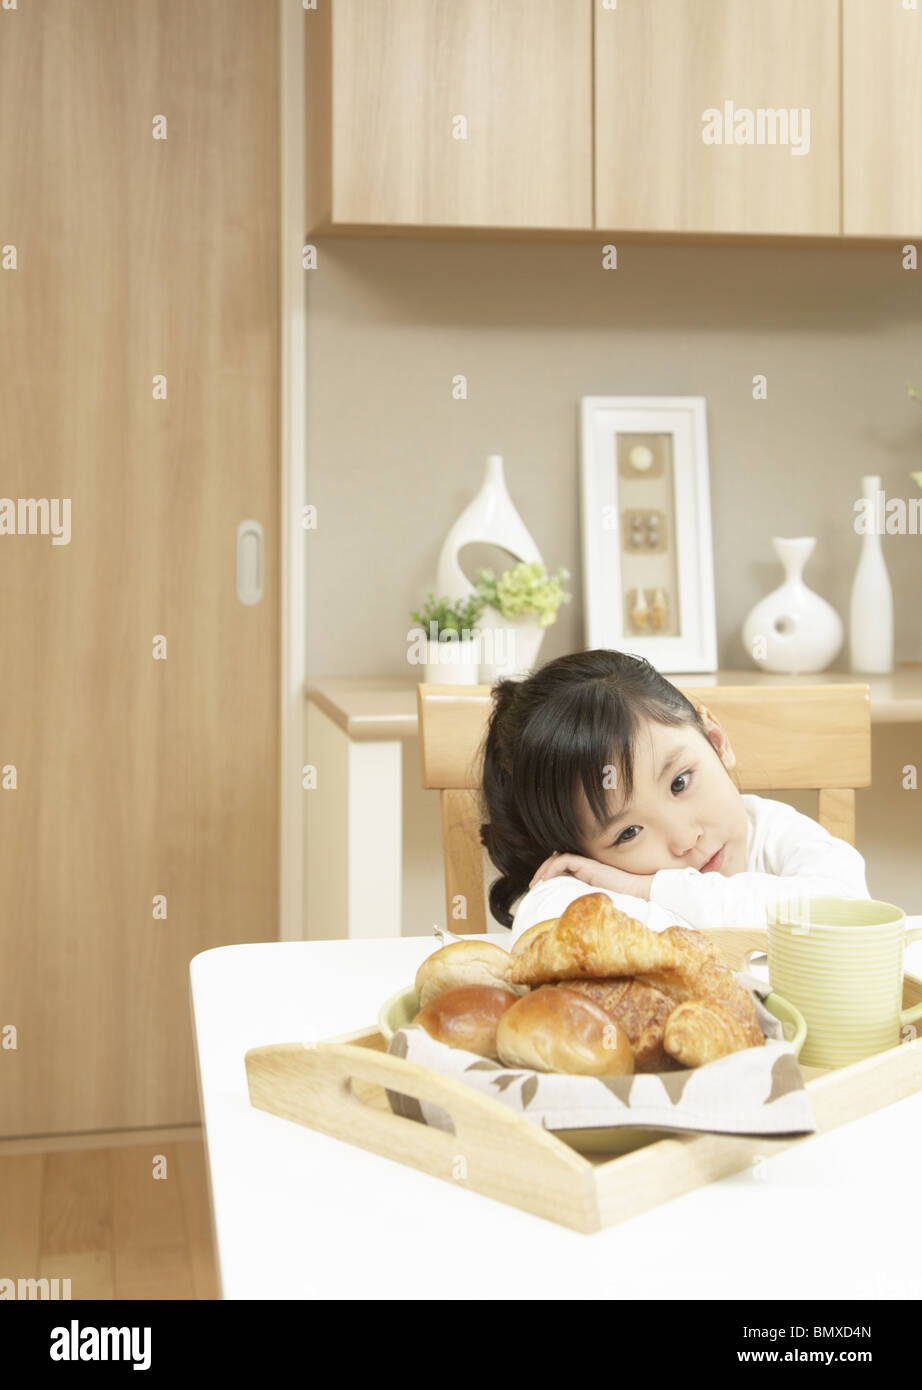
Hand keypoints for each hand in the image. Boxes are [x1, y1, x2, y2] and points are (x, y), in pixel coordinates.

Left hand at [528, 853, 654, 900]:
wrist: (638, 893)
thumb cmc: (621, 902)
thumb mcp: (594, 903)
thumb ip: (582, 903)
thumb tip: (566, 920)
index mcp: (585, 876)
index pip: (560, 869)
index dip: (547, 876)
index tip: (537, 890)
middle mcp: (584, 868)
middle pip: (556, 862)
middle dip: (541, 872)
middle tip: (532, 886)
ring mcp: (587, 865)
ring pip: (558, 858)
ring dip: (544, 869)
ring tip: (537, 883)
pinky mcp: (589, 865)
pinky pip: (565, 860)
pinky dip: (553, 867)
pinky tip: (546, 879)